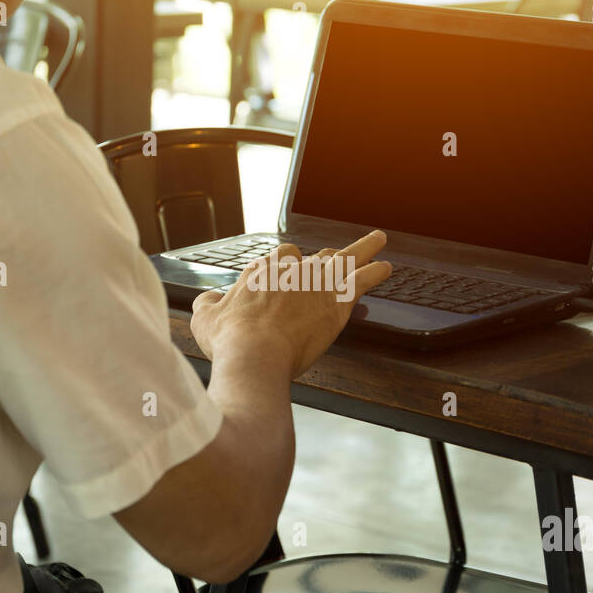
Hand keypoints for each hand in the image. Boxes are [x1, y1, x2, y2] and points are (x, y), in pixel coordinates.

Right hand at [190, 230, 392, 378]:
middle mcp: (291, 270)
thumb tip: (211, 298)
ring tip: (377, 240)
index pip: (278, 259)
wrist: (255, 353)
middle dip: (323, 257)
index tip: (286, 274)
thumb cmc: (230, 340)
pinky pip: (363, 278)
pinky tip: (387, 267)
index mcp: (261, 272)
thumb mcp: (205, 317)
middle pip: (313, 256)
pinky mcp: (338, 300)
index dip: (284, 267)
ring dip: (362, 248)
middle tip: (332, 257)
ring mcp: (317, 282)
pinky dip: (376, 271)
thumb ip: (209, 303)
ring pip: (344, 259)